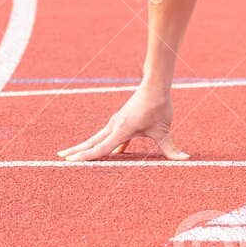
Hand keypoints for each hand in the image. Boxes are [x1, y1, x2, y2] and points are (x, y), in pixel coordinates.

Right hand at [58, 84, 188, 161]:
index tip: (71, 161)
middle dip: (76, 151)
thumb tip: (185, 159)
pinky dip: (101, 145)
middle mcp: (114, 126)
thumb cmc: (158, 106)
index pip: (101, 148)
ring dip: (84, 147)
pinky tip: (106, 154)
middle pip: (92, 142)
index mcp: (121, 129)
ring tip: (71, 155)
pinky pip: (108, 137)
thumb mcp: (164, 130)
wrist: (155, 85)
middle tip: (60, 158)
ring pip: (96, 139)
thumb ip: (171, 148)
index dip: (86, 156)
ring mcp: (116, 124)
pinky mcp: (121, 123)